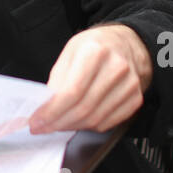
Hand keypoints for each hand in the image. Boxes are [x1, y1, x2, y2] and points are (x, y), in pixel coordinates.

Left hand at [28, 23, 151, 133]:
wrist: (125, 45)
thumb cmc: (95, 47)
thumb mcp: (70, 52)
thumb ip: (57, 79)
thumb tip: (45, 107)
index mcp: (95, 52)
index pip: (71, 92)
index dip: (52, 112)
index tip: (37, 121)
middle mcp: (116, 68)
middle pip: (83, 108)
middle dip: (58, 123)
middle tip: (43, 127)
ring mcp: (129, 85)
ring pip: (95, 120)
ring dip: (72, 126)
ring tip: (58, 124)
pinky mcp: (135, 99)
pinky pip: (108, 123)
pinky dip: (89, 126)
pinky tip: (78, 120)